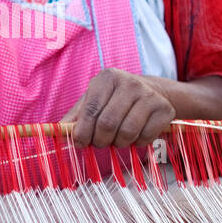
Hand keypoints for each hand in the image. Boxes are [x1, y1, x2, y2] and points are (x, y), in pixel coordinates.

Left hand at [61, 68, 175, 147]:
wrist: (153, 92)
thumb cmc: (115, 100)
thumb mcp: (94, 101)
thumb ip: (75, 117)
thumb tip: (57, 133)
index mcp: (108, 78)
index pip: (91, 110)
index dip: (83, 131)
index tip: (80, 143)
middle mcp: (130, 83)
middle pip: (108, 124)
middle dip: (100, 140)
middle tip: (101, 142)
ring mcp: (149, 96)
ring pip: (127, 133)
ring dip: (119, 143)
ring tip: (118, 138)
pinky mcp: (164, 110)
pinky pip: (145, 138)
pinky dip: (137, 143)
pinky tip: (136, 135)